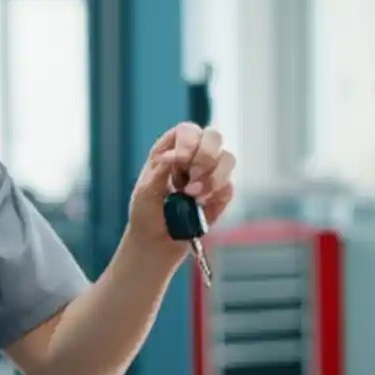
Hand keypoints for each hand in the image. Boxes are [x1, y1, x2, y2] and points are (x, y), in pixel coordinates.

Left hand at [125, 122, 234, 249]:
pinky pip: (229, 188)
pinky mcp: (219, 196)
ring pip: (228, 159)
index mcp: (171, 151)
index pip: (187, 130)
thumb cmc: (145, 215)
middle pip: (214, 137)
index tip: (180, 160)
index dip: (189, 140)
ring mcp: (209, 175)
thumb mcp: (144, 192)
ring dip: (212, 177)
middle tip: (192, 176)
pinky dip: (216, 196)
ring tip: (192, 195)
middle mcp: (192, 158)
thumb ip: (159, 172)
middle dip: (206, 155)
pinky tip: (200, 207)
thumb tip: (173, 156)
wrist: (155, 244)